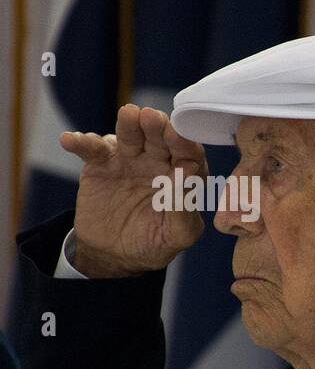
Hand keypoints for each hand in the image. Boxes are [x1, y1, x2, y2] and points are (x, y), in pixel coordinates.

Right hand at [60, 104, 205, 277]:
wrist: (115, 253)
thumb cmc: (154, 243)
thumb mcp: (176, 234)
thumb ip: (185, 208)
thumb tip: (189, 176)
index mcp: (184, 177)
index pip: (189, 154)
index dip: (185, 144)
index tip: (179, 137)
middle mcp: (159, 162)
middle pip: (161, 138)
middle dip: (158, 127)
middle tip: (152, 117)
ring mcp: (130, 160)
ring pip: (131, 136)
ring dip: (129, 124)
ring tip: (128, 115)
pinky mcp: (101, 163)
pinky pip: (91, 148)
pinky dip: (81, 142)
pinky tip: (70, 140)